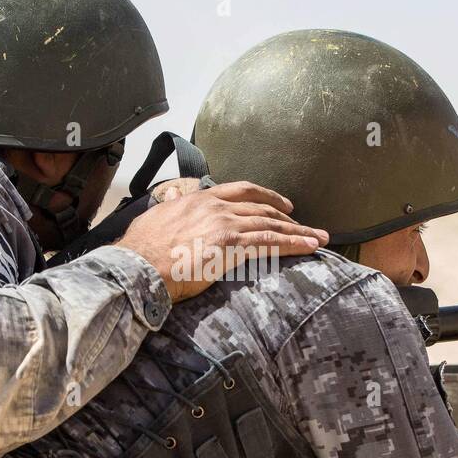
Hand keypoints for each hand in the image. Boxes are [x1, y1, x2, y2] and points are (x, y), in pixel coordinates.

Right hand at [116, 181, 328, 302]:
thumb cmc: (141, 250)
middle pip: (262, 208)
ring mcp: (225, 224)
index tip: (283, 205)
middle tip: (309, 227)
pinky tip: (309, 247)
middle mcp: (216, 206)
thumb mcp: (156, 218)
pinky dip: (294, 244)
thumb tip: (171, 201)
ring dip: (299, 232)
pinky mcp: (231, 245)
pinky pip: (270, 243)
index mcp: (199, 199)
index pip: (241, 191)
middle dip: (290, 218)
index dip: (266, 197)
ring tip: (320, 239)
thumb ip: (171, 209)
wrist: (137, 266)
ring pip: (271, 225)